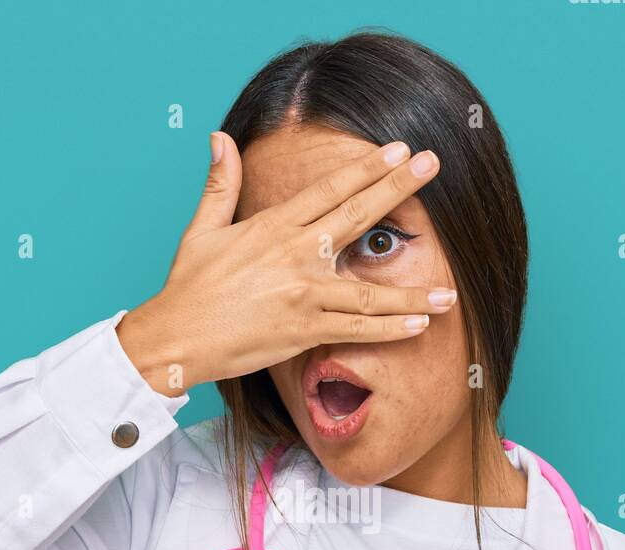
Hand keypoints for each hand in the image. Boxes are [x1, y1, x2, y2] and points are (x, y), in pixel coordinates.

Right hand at [117, 132, 451, 394]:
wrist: (175, 337)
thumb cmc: (188, 287)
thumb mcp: (202, 229)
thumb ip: (220, 184)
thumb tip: (220, 138)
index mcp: (273, 226)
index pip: (331, 189)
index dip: (368, 168)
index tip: (399, 150)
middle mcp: (295, 255)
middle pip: (357, 216)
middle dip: (399, 189)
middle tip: (434, 166)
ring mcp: (303, 295)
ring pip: (369, 290)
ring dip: (412, 292)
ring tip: (449, 291)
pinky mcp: (303, 331)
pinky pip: (356, 330)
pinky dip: (389, 329)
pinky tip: (418, 326)